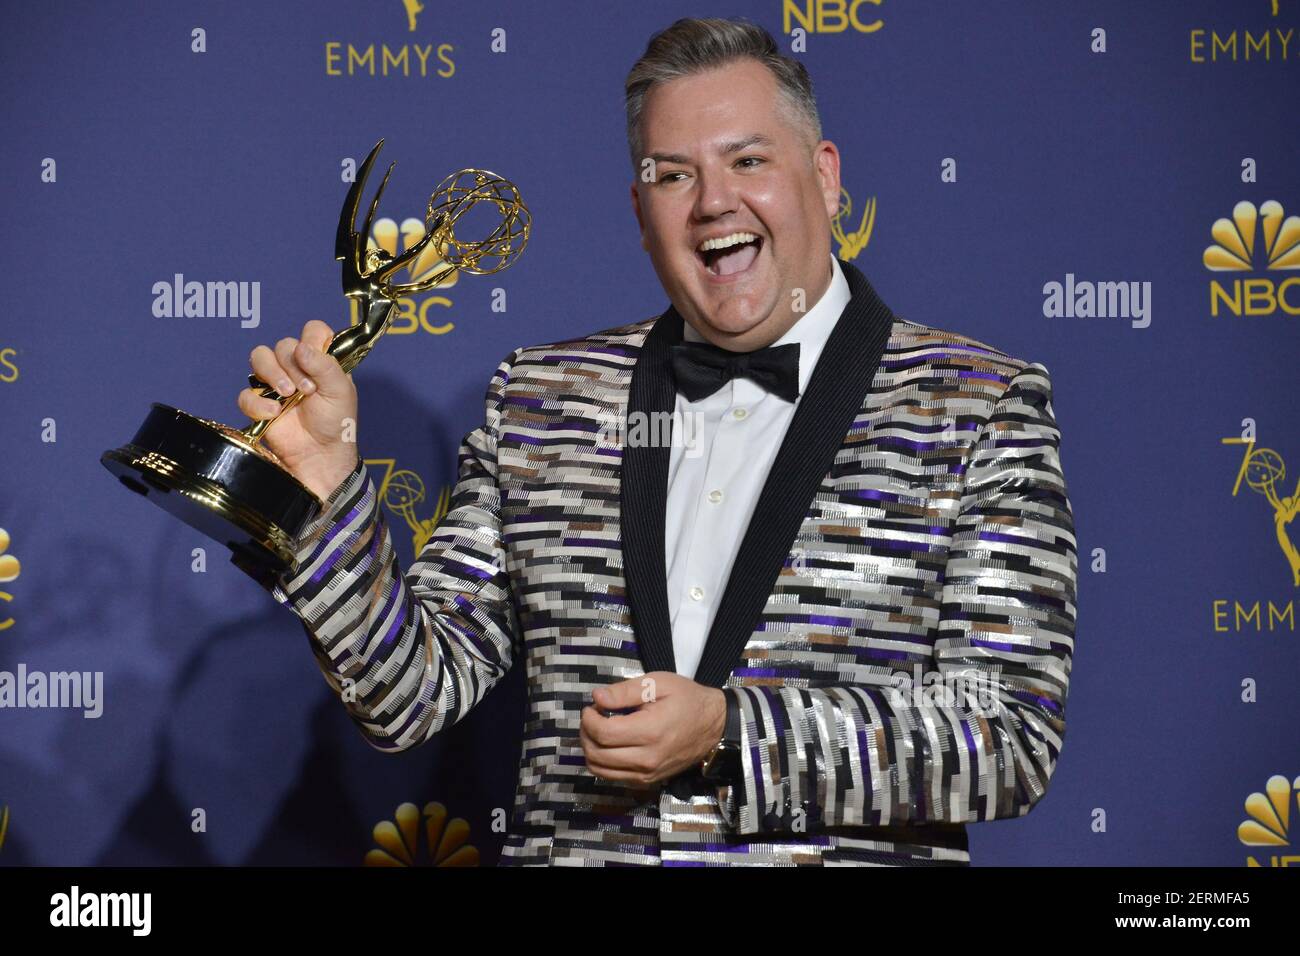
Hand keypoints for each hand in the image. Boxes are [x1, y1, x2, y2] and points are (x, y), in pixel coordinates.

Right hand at [238, 319, 359, 500]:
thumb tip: (301, 347)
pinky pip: (246, 393)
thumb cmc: (337, 423)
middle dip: (292, 365)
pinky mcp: (259, 404)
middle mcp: (296, 367)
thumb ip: (324, 365)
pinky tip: (275, 413)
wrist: (321, 455)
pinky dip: (259, 402)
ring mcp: (275, 383)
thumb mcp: (340, 391)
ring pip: (259, 358)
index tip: (316, 359)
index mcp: (320, 360)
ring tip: (288, 396)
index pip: (312, 330)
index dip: (312, 339)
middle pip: (282, 344)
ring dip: (273, 374)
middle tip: (307, 389)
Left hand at [580, 671, 726, 785]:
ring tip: (599, 730)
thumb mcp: (658, 683)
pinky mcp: (647, 781)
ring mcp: (647, 774)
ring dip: (591, 749)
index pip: (602, 734)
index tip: (593, 706)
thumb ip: (625, 691)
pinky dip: (604, 762)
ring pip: (600, 770)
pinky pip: (613, 777)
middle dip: (585, 733)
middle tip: (593, 716)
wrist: (714, 726)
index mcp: (650, 732)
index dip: (589, 719)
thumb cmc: (687, 699)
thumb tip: (597, 697)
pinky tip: (611, 744)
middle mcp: (646, 759)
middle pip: (596, 755)